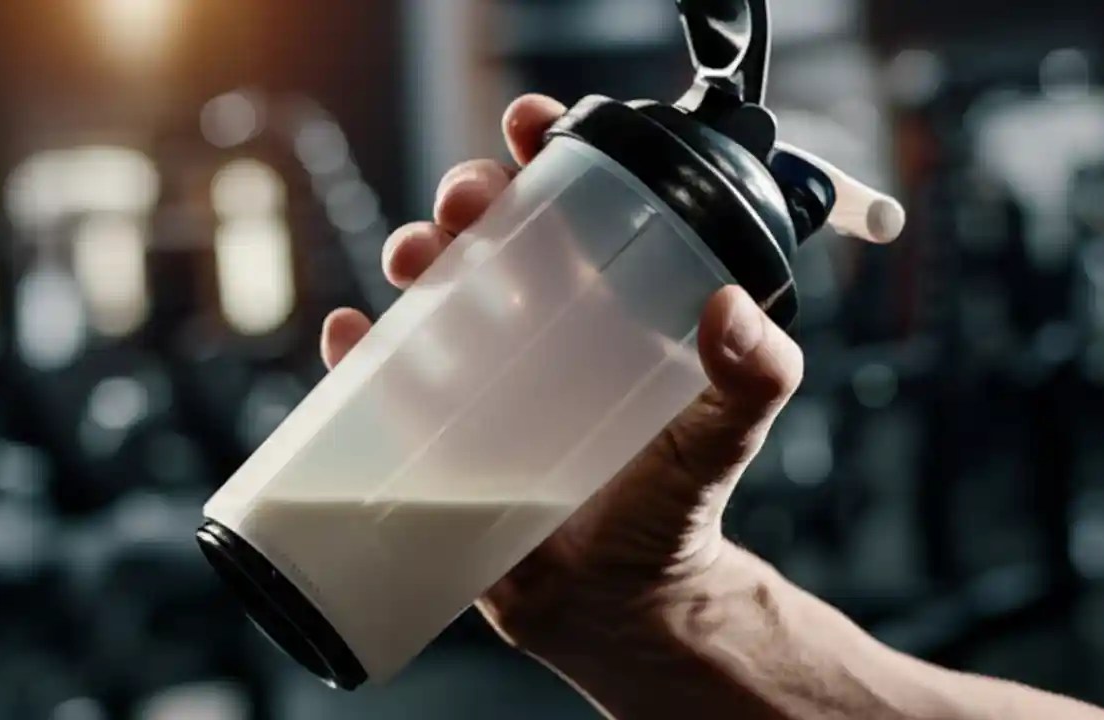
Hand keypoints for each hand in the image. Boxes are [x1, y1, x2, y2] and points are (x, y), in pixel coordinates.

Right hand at [318, 93, 803, 655]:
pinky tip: (351, 336)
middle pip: (490, 234)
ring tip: (415, 259)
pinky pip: (384, 377)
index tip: (529, 125)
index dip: (547, 151)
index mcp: (602, 308)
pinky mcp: (436, 431)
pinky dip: (359, 349)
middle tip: (469, 199)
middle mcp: (536, 328)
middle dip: (469, 196)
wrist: (619, 607)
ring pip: (432, 290)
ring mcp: (480, 377)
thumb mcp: (722, 438)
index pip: (573, 206)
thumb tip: (732, 308)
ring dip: (414, 256)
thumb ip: (752, 378)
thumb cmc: (675, 512)